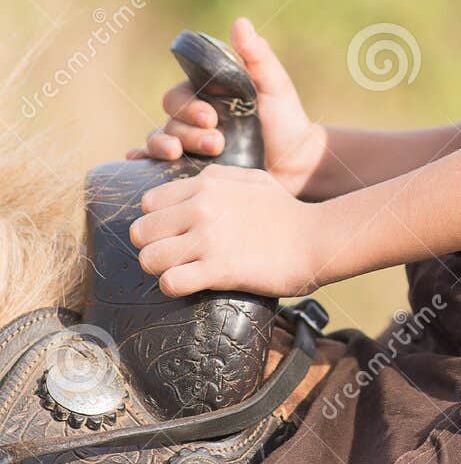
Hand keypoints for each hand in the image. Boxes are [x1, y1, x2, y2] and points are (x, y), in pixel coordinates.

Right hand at [126, 16, 326, 197]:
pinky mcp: (189, 171)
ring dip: (165, 147)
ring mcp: (189, 146)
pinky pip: (154, 166)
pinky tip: (135, 164)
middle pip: (169, 121)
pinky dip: (140, 163)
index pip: (179, 95)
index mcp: (206, 95)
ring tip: (184, 156)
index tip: (210, 117)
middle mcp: (192, 119)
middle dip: (187, 132)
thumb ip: (257, 56)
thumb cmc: (285, 119)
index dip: (188, 106)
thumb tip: (240, 22)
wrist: (297, 164)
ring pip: (160, 142)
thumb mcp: (274, 86)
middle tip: (216, 142)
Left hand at [129, 162, 321, 297]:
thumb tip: (193, 183)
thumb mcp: (252, 179)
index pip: (148, 203)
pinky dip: (174, 287)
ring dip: (161, 269)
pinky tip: (189, 284)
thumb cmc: (285, 211)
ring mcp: (208, 238)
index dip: (157, 221)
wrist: (316, 239)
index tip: (173, 233)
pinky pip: (170, 282)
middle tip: (174, 256)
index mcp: (206, 184)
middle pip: (140, 232)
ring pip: (149, 259)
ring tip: (180, 271)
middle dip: (153, 247)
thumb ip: (218, 177)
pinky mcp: (218, 269)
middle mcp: (201, 207)